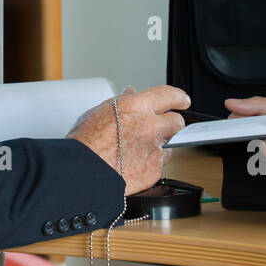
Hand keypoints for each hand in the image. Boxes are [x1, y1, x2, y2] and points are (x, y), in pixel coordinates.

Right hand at [67, 84, 188, 195]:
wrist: (82, 173)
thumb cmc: (84, 143)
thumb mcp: (98, 112)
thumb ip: (120, 101)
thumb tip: (130, 92)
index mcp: (136, 106)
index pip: (168, 95)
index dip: (178, 97)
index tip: (183, 100)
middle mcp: (149, 125)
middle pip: (177, 122)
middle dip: (170, 124)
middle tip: (160, 129)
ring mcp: (154, 149)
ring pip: (171, 146)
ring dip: (160, 147)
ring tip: (138, 151)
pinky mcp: (155, 170)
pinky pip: (160, 165)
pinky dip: (151, 165)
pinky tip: (135, 165)